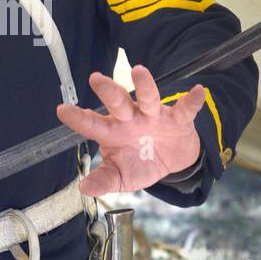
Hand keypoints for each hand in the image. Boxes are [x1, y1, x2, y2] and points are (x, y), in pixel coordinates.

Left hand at [56, 67, 205, 197]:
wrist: (172, 162)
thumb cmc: (140, 163)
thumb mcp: (121, 177)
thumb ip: (104, 180)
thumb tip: (83, 189)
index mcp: (113, 132)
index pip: (92, 124)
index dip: (78, 118)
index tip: (62, 110)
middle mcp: (131, 119)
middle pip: (118, 102)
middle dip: (108, 91)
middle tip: (95, 79)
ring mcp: (154, 116)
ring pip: (147, 98)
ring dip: (145, 85)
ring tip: (139, 70)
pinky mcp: (178, 119)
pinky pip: (185, 108)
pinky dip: (191, 100)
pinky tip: (198, 91)